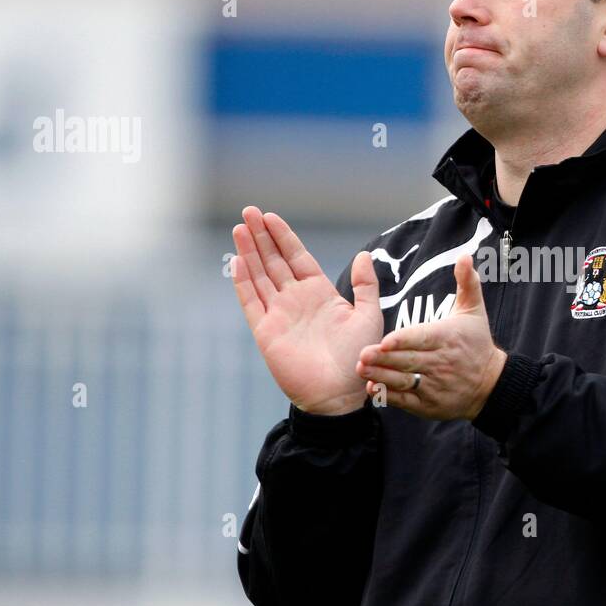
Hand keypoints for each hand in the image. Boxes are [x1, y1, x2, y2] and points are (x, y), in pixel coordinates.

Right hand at [231, 206, 382, 414]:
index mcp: (319, 293)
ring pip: (260, 276)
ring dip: (249, 252)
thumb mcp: (369, 315)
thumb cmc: (359, 357)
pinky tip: (236, 261)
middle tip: (249, 210)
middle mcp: (296, 300)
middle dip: (261, 236)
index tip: (270, 216)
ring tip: (240, 227)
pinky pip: (251, 301)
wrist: (341, 394)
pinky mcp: (266, 332)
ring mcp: (279, 314)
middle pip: (273, 260)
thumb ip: (365, 285)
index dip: (283, 236)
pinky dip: (243, 281)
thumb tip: (365, 255)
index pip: (296, 257)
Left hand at [355, 253, 505, 419]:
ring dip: (381, 376)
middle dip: (385, 358)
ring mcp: (434, 386)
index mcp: (448, 338)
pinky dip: (389, 396)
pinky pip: (405, 401)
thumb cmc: (477, 343)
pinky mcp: (428, 405)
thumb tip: (465, 255)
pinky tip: (372, 388)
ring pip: (404, 381)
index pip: (423, 338)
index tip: (385, 340)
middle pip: (409, 360)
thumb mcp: (475, 310)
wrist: (491, 385)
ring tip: (360, 368)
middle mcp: (441, 363)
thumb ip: (467, 282)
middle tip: (361, 353)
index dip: (404, 340)